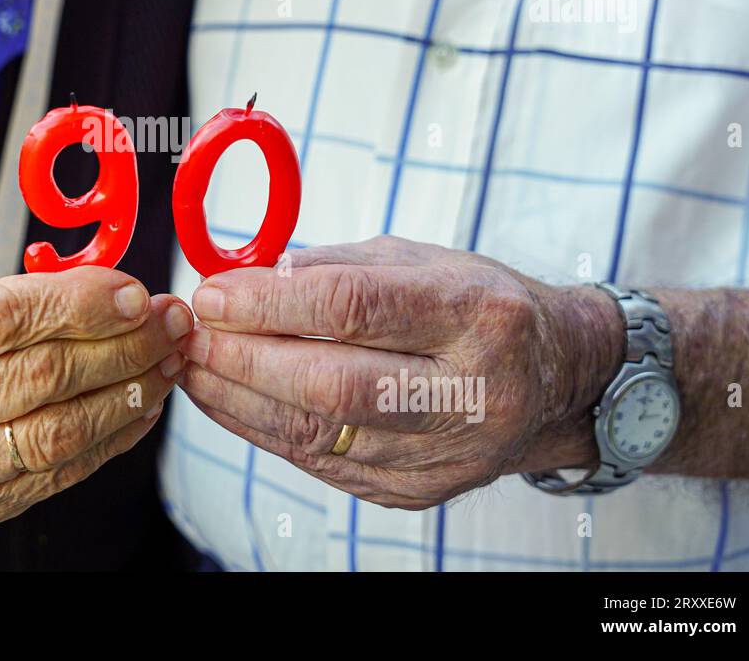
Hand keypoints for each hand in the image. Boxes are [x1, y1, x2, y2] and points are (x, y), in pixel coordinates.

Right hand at [0, 266, 191, 526]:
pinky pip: (62, 471)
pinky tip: (141, 403)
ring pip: (60, 431)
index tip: (134, 291)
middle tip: (170, 320)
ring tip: (167, 360)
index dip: (80, 304)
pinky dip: (113, 436)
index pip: (1, 320)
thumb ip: (3, 291)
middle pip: (42, 376)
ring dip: (130, 392)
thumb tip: (103, 289)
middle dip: (124, 344)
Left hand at [178, 236, 622, 509]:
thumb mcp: (424, 260)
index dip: (269, 303)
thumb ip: (336, 267)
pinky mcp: (423, 489)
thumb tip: (244, 278)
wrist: (557, 378)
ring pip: (321, 434)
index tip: (213, 293)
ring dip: (240, 400)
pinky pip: (325, 464)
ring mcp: (450, 452)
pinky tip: (230, 402)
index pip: (354, 308)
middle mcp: (472, 390)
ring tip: (194, 368)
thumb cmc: (479, 306)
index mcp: (478, 313)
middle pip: (332, 384)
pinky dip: (265, 432)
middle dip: (244, 358)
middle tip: (191, 336)